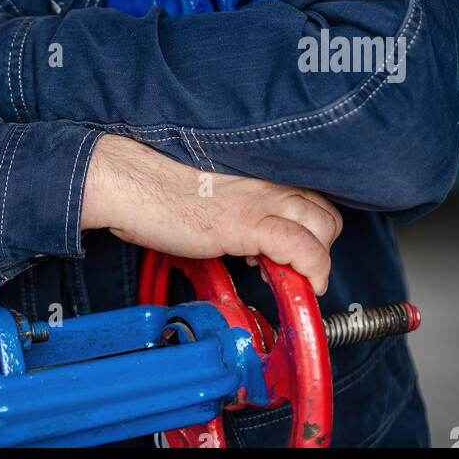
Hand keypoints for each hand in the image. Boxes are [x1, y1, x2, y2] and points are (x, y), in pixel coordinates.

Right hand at [82, 135, 342, 295]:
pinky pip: (302, 248)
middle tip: (291, 266)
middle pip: (326, 213)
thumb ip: (238, 209)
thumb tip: (251, 242)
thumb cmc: (158, 187)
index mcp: (258, 174)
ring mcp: (260, 202)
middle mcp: (267, 183)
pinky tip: (298, 285)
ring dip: (319, 260)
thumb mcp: (211, 195)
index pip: (311, 197)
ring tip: (294, 279)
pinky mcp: (248, 224)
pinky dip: (311, 271)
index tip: (288, 250)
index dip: (308, 228)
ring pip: (324, 227)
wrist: (132, 181)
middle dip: (320, 246)